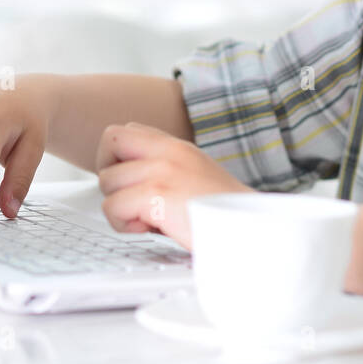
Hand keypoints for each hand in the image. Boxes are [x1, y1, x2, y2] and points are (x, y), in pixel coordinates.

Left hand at [96, 121, 251, 249]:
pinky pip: (112, 206)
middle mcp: (170, 152)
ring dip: (120, 206)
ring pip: (107, 180)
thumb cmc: (228, 218)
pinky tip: (151, 229)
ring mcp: (162, 170)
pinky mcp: (157, 195)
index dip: (119, 158)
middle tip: (129, 198)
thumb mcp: (199, 179)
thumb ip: (169, 172)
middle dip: (109, 171)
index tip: (132, 184)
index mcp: (179, 147)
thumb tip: (132, 186)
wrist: (255, 233)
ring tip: (148, 220)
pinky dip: (124, 224)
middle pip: (110, 139)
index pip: (128, 130)